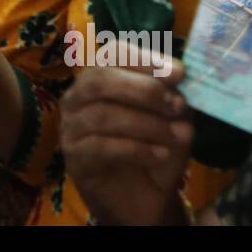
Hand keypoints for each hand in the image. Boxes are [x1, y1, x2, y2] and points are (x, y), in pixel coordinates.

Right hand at [59, 43, 192, 224]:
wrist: (143, 197)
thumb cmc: (154, 149)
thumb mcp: (171, 119)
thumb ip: (172, 97)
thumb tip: (179, 79)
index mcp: (100, 79)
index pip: (112, 54)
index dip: (144, 59)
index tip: (180, 73)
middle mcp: (77, 98)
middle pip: (99, 79)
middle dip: (143, 90)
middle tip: (177, 106)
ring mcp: (71, 128)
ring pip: (102, 115)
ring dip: (147, 124)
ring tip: (179, 136)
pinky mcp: (74, 158)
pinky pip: (101, 147)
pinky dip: (136, 149)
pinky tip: (160, 154)